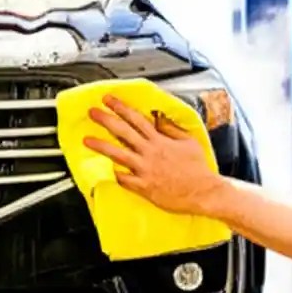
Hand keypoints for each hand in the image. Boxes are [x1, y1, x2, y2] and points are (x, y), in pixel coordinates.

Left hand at [83, 95, 228, 215]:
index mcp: (160, 141)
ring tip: (87, 140)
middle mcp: (150, 153)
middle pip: (124, 132)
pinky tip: (104, 169)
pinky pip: (124, 179)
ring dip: (101, 146)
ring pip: (118, 154)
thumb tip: (159, 118)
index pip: (137, 119)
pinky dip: (114, 174)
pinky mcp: (144, 187)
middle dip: (106, 120)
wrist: (204, 192)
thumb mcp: (189, 142)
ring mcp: (146, 170)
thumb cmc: (198, 169)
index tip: (109, 100)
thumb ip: (171, 129)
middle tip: (93, 112)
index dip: (121, 108)